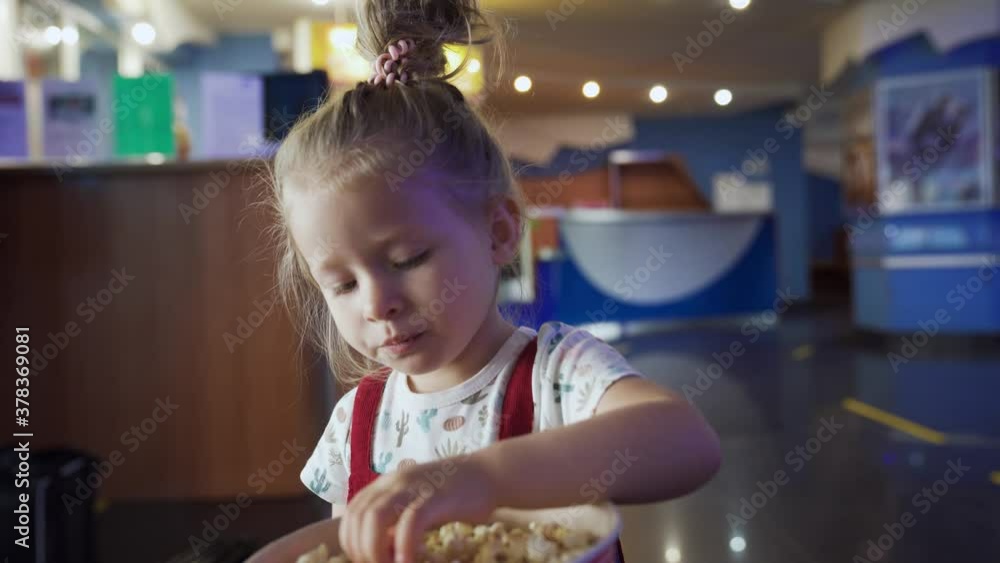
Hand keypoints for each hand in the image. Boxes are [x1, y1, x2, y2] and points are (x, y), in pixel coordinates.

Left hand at [338, 455, 498, 562]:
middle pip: (358, 517)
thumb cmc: (455, 494)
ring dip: (374, 550)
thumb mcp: (417, 503)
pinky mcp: (435, 497)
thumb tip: (381, 547)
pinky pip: (410, 523)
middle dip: (361, 550)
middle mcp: (393, 482)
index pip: (350, 514)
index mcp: (385, 484)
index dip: (351, 542)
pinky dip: (403, 547)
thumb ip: (396, 520)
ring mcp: (414, 488)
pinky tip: (408, 561)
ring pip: (374, 518)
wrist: (489, 473)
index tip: (367, 559)